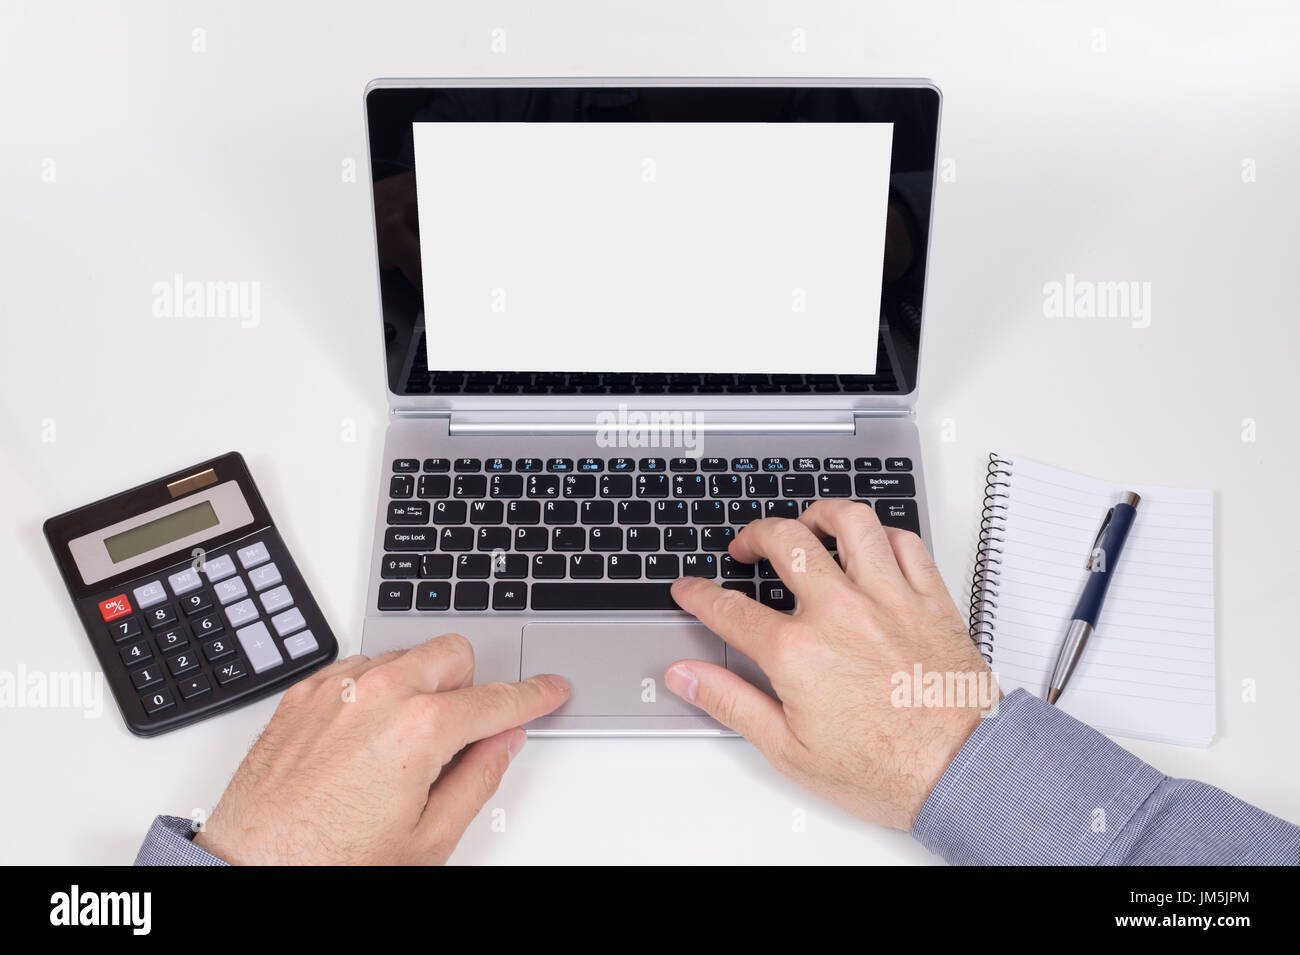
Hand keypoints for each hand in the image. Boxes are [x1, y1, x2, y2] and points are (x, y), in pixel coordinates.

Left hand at [193, 635, 568, 863]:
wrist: (250, 870)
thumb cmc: (331, 862)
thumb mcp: (429, 837)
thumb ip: (478, 778)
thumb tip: (502, 742)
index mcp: (420, 728)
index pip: (498, 699)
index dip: (533, 695)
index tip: (548, 689)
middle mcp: (378, 693)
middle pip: (453, 653)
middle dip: (468, 686)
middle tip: (461, 731)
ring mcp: (336, 688)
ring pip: (404, 654)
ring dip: (419, 684)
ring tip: (404, 744)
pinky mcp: (303, 693)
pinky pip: (358, 667)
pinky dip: (375, 690)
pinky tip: (367, 735)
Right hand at [667, 501, 996, 830]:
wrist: (964, 773)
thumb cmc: (885, 771)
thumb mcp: (788, 750)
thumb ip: (731, 702)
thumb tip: (687, 676)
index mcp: (797, 652)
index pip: (729, 609)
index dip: (699, 595)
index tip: (690, 589)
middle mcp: (840, 612)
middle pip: (783, 542)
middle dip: (753, 534)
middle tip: (745, 546)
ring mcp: (888, 599)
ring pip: (850, 523)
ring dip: (819, 514)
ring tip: (806, 523)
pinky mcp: (930, 600)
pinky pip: (905, 542)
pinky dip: (882, 534)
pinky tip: (870, 545)